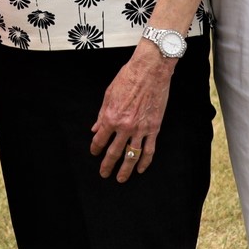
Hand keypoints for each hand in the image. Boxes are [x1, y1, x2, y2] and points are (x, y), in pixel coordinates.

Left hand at [88, 45, 173, 181]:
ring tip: (121, 178)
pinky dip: (144, 162)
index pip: (100, 139)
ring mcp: (141, 129)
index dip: (95, 148)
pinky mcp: (154, 128)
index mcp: (111, 117)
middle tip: (104, 174)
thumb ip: (102, 114)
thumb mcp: (109, 94)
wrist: (150, 70)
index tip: (94, 153)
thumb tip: (95, 129)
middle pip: (114, 152)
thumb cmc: (128, 78)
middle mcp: (125, 126)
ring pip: (132, 156)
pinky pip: (149, 150)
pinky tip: (140, 168)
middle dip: (107, 165)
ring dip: (126, 170)